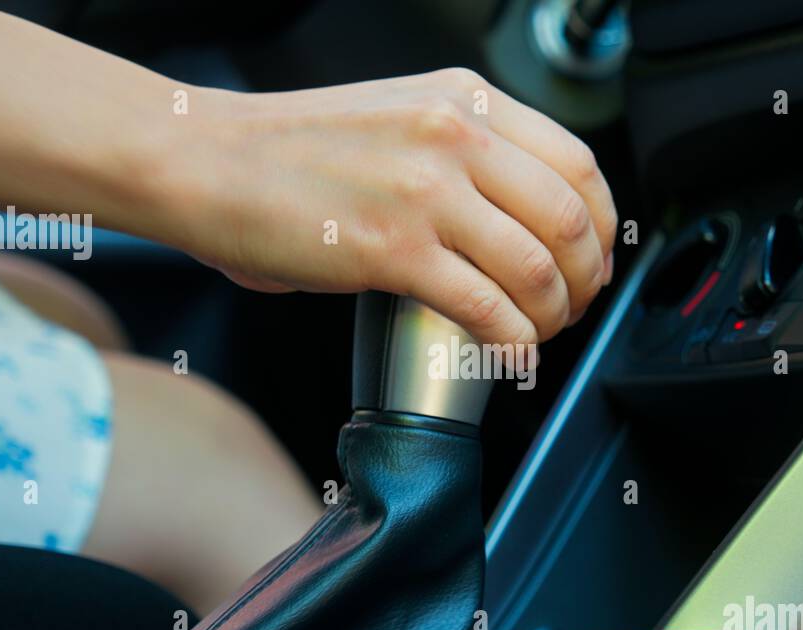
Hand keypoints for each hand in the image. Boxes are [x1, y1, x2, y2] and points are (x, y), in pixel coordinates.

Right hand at [168, 69, 617, 345]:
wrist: (202, 160)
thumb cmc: (286, 151)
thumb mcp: (396, 120)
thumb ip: (461, 157)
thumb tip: (514, 223)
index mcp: (464, 100)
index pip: (578, 163)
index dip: (600, 226)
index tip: (592, 259)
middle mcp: (456, 136)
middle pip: (570, 219)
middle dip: (585, 281)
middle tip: (571, 308)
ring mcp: (427, 191)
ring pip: (538, 268)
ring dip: (552, 317)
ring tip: (537, 335)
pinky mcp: (393, 249)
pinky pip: (486, 307)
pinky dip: (510, 342)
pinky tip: (506, 355)